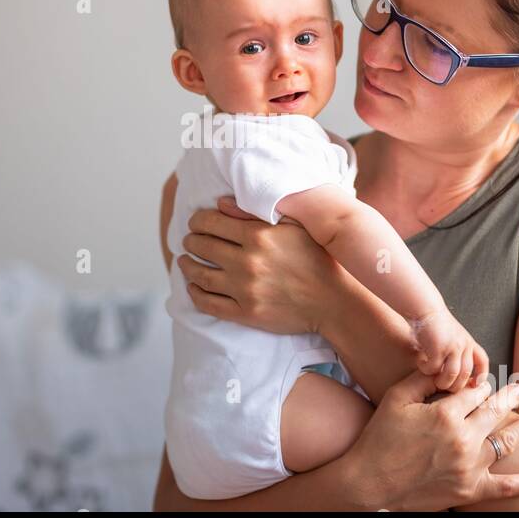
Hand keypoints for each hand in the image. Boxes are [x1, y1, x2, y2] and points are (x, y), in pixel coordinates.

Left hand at [176, 196, 344, 335]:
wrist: (334, 300)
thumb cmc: (317, 257)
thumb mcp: (294, 225)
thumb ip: (255, 212)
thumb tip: (221, 203)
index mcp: (257, 235)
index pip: (210, 222)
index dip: (197, 220)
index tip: (196, 221)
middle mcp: (247, 262)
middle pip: (201, 246)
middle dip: (191, 240)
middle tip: (190, 240)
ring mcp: (244, 290)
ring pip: (200, 276)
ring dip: (187, 266)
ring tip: (184, 261)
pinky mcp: (246, 313)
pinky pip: (209, 304)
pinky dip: (195, 294)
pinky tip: (193, 287)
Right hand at [344, 369, 518, 510]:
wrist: (370, 482)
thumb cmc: (379, 438)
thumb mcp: (396, 399)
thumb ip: (423, 379)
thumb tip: (446, 368)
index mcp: (445, 414)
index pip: (474, 392)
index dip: (480, 386)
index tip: (482, 386)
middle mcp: (463, 438)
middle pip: (495, 411)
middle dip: (510, 397)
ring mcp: (470, 466)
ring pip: (507, 441)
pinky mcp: (471, 489)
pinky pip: (508, 486)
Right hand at [410, 308, 489, 392]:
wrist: (426, 308)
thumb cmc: (435, 324)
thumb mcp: (453, 336)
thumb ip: (457, 351)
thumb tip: (454, 374)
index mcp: (469, 342)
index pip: (482, 361)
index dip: (481, 375)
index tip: (474, 385)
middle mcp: (464, 345)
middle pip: (465, 374)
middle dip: (454, 385)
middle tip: (443, 385)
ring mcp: (452, 346)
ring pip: (452, 375)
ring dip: (441, 381)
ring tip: (432, 378)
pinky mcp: (438, 348)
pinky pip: (433, 368)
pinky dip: (426, 370)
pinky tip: (421, 363)